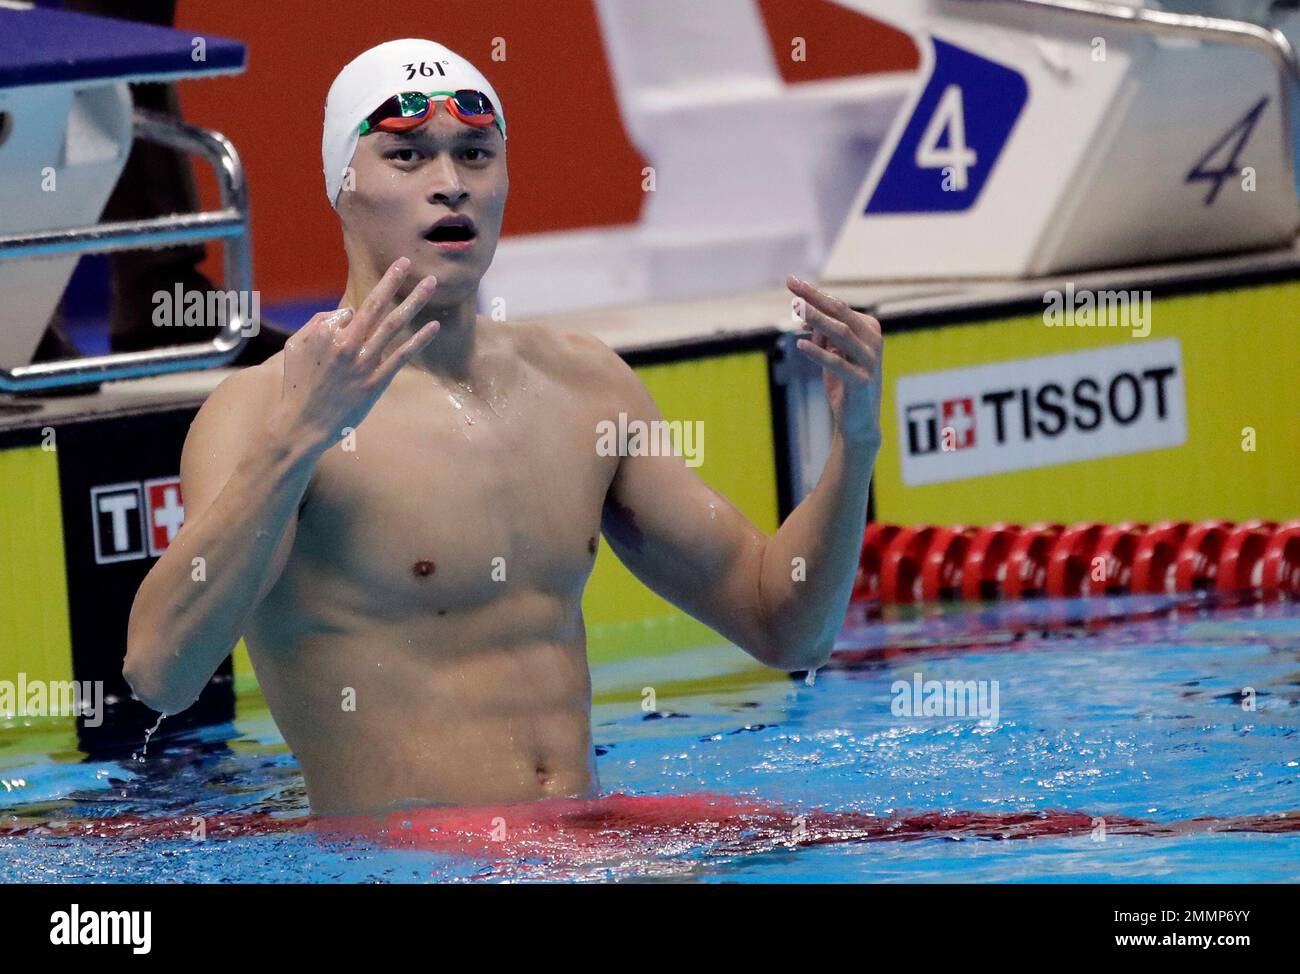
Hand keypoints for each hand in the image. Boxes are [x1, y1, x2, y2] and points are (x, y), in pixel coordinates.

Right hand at [274, 257, 439, 451]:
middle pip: (375, 305)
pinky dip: (419, 340)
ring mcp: (364, 364)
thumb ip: (318, 324)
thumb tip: (345, 313)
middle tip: (408, 261)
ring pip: (393, 325)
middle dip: (393, 280)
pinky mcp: (376, 383)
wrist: (302, 425)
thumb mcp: (296, 347)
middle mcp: (348, 344)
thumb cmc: (298, 385)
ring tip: (431, 283)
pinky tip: (434, 325)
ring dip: (414, 301)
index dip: (354, 318)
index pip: (352, 311)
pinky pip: (402, 356)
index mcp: (328, 333)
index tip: (352, 333)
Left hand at [787, 275, 882, 447]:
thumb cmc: (844, 386)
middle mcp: (873, 341)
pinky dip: (819, 353)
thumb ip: (823, 333)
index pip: (838, 306)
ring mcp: (870, 361)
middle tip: (791, 284)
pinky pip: (839, 364)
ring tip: (796, 309)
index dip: (814, 295)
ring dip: (817, 319)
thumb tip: (805, 310)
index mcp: (868, 330)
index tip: (791, 282)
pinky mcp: (862, 382)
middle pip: (841, 312)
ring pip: (842, 333)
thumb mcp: (832, 354)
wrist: (858, 423)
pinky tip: (800, 345)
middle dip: (814, 297)